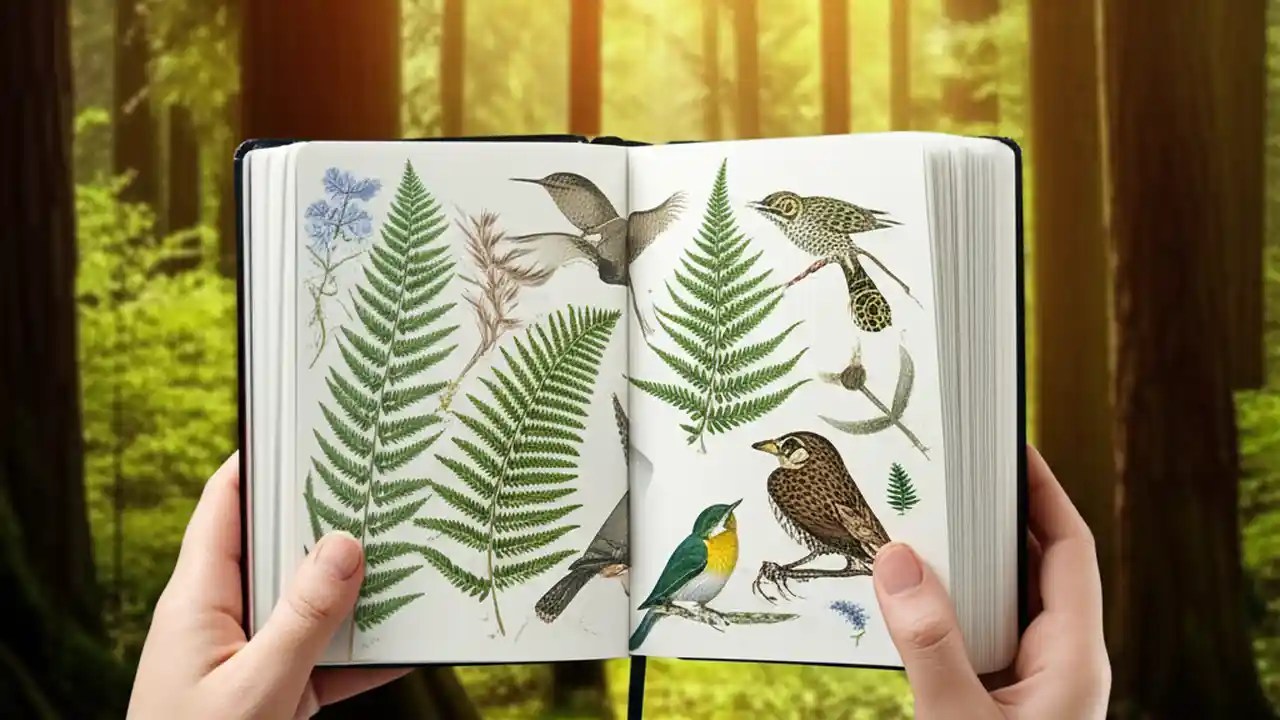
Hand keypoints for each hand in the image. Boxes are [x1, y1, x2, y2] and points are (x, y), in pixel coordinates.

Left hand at [127, 453, 408, 719]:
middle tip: (382, 489)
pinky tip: (405, 646)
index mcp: (197, 598)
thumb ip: (303, 619)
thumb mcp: (256, 686)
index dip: (263, 459)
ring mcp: (245, 652)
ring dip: (354, 591)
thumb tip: (345, 545)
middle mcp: (219, 615)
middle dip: (329, 520)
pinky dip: (361, 653)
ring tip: (408, 559)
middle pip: (278, 548)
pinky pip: (322, 657)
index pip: (227, 503)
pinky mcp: (269, 689)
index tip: (313, 429)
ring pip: (307, 603)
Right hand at [871, 445, 1109, 718]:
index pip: (1070, 550)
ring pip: (1002, 605)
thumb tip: (897, 562)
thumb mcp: (959, 717)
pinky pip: (978, 637)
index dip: (1044, 492)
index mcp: (1075, 659)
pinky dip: (947, 611)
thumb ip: (930, 645)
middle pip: (1033, 569)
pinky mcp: (1003, 703)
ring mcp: (1033, 685)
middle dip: (988, 524)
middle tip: (944, 483)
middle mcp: (1062, 664)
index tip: (1009, 450)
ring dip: (961, 571)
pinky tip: (908, 604)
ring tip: (915, 533)